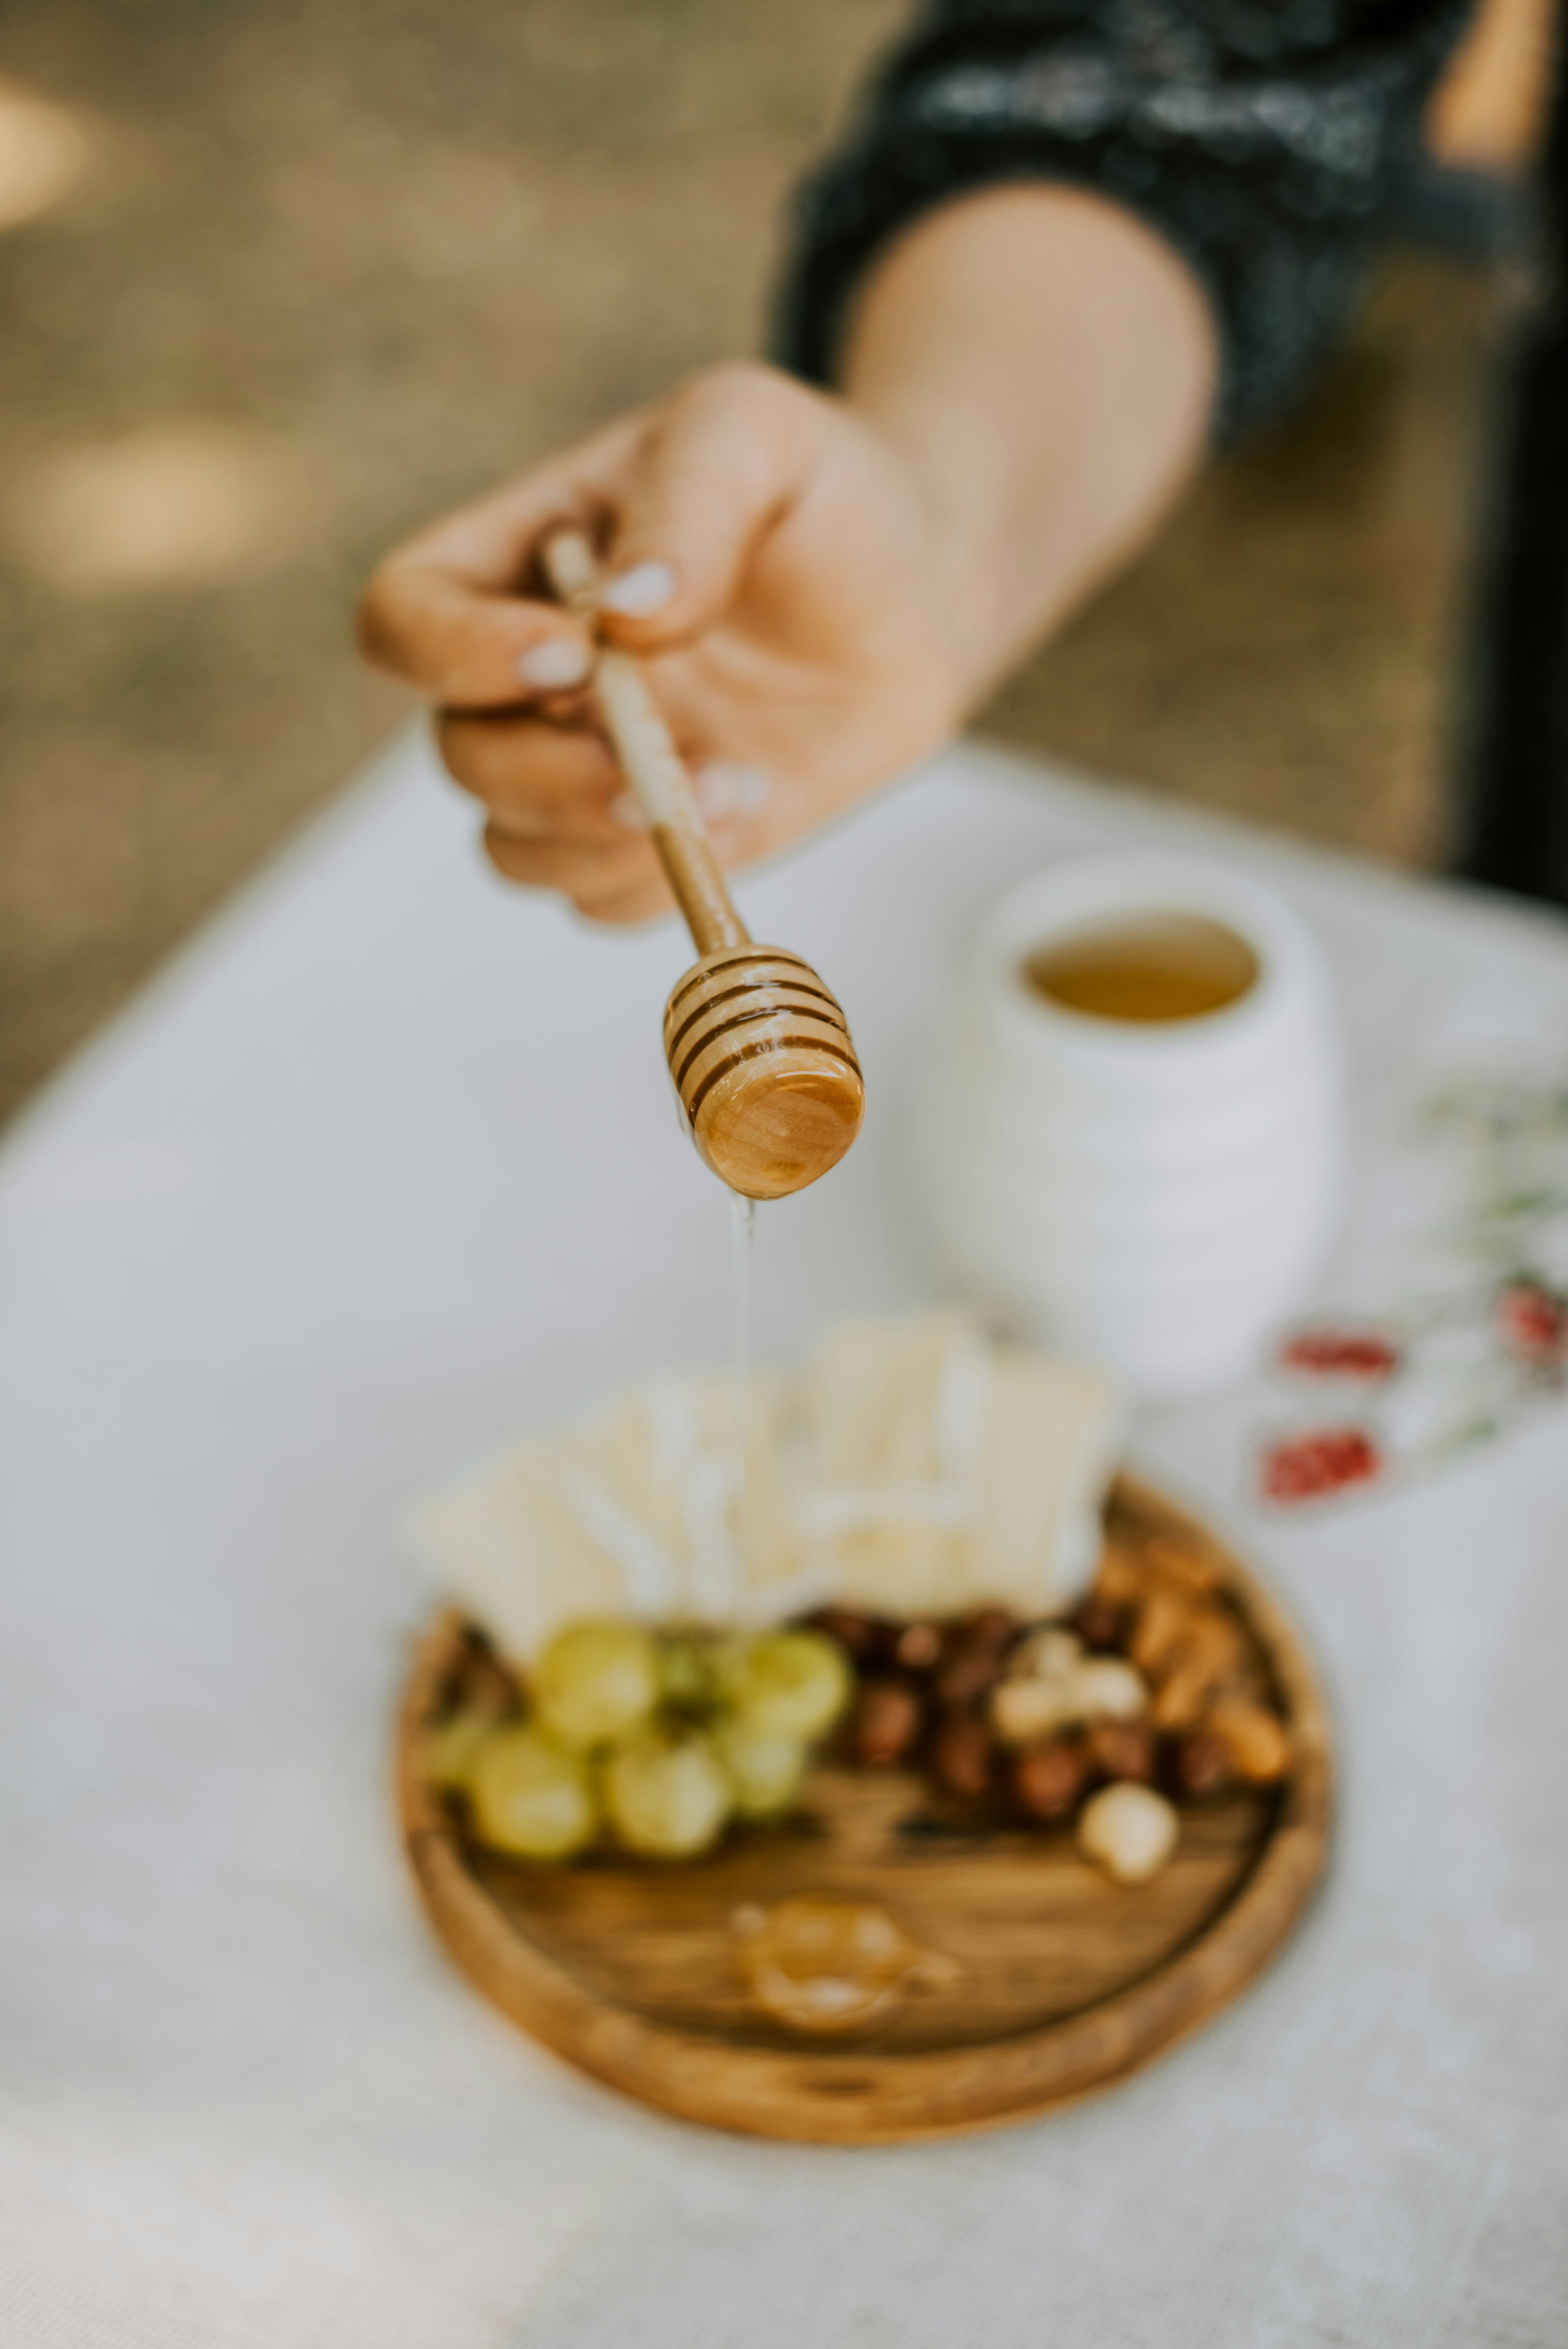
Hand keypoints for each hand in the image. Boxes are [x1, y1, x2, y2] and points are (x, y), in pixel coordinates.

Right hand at [357, 363, 968, 923]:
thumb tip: (627, 614)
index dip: (453, 655)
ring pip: (518, 848)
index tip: (568, 654)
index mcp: (514, 563)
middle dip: (548, 777)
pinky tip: (745, 812)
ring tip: (732, 785)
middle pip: (460, 756)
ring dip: (607, 839)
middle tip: (655, 769)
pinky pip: (601, 900)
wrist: (916, 591)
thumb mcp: (754, 436)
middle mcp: (527, 678)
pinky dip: (658, 881)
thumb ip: (689, 501)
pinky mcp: (650, 839)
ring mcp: (584, 766)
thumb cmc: (818, 492)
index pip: (404, 619)